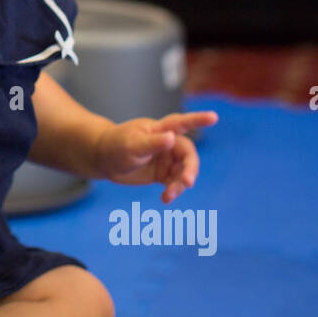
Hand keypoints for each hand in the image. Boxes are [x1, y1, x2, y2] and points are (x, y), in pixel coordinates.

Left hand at [94, 111, 217, 203]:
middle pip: (188, 155)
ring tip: (168, 195)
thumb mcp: (132, 145)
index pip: (181, 123)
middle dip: (190, 169)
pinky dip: (173, 191)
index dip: (198, 119)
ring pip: (183, 172)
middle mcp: (167, 143)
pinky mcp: (163, 173)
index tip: (214, 117)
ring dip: (180, 184)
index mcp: (160, 129)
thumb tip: (171, 138)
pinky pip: (175, 183)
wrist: (104, 159)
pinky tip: (165, 199)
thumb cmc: (116, 145)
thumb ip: (152, 143)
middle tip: (187, 183)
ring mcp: (166, 159)